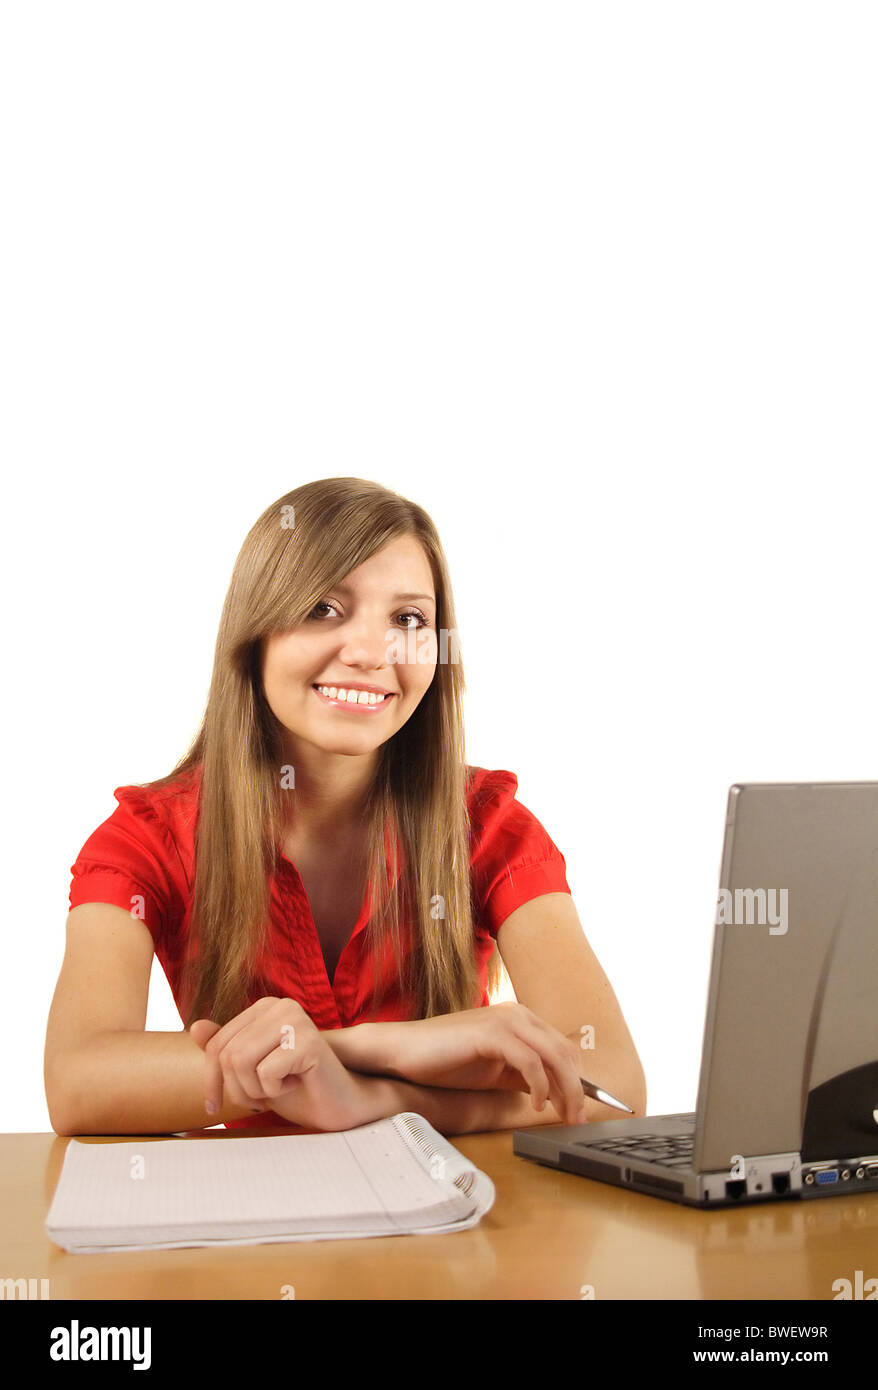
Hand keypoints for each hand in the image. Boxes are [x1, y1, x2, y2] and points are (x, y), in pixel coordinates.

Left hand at [189, 997, 367, 1131]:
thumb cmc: (296, 1087)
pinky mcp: (308, 1040)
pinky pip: (266, 1072)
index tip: (214, 1107)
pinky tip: (297, 1083)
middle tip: (261, 1098)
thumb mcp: (252, 1071)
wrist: (338, 1105)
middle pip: (226, 1055)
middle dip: (238, 1089)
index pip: (215, 1044)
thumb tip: (195, 1026)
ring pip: (240, 1061)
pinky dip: (276, 1091)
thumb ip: (226, 1048)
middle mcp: (279, 1005)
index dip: (211, 1081)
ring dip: (255, 1090)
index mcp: (263, 1008)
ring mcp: (295, 1019)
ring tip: (278, 1089)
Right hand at [378, 1003, 586, 1124]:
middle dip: (577, 1089)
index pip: (563, 1048)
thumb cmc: (445, 1061)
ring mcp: (505, 1020)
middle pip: (565, 1052)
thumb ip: (523, 1076)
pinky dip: (540, 1085)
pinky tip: (536, 1105)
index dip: (578, 1080)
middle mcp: (518, 1014)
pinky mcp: (492, 1033)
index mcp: (520, 1019)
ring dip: (566, 1090)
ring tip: (563, 1116)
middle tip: (576, 1119)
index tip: (580, 1110)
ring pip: (554, 1056)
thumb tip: (555, 1094)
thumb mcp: (494, 1071)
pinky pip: (530, 1061)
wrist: (404, 1051)